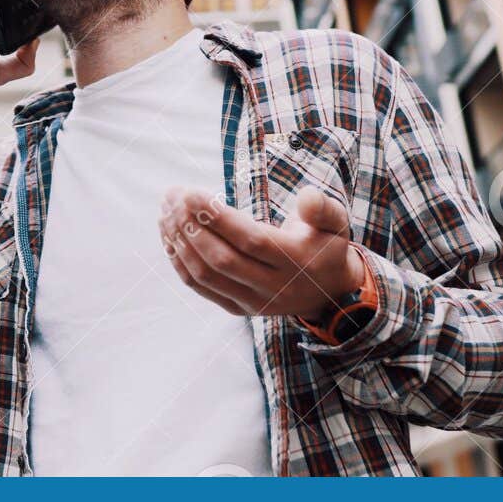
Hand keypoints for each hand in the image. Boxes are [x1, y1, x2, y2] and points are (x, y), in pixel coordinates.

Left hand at [157, 185, 363, 323]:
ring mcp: (252, 302)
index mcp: (295, 261)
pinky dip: (179, 261)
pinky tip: (168, 235)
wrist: (328, 293)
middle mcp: (272, 287)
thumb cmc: (326, 246)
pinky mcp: (236, 308)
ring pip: (206, 275)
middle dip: (190, 226)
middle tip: (172, 195)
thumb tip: (306, 196)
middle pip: (221, 260)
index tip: (190, 193)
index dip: (217, 218)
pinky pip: (201, 287)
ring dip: (179, 242)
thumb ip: (323, 207)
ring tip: (165, 210)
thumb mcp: (336, 222)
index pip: (249, 240)